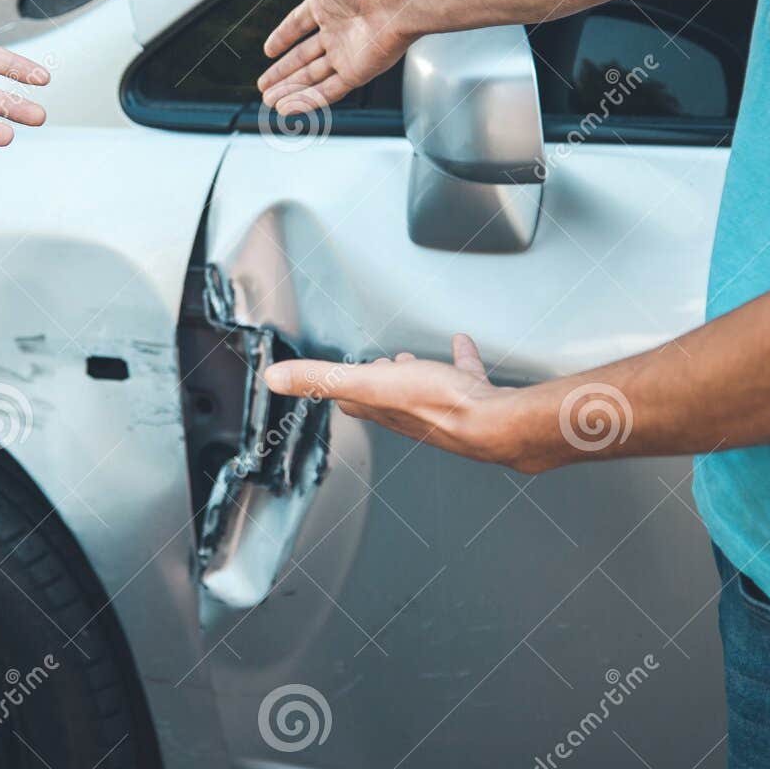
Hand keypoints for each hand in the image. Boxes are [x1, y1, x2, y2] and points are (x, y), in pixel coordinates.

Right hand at [258, 0, 418, 112]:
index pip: (299, 24)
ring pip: (312, 78)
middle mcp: (337, 32)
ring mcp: (347, 54)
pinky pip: (328, 92)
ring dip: (290, 91)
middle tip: (263, 86)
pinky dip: (307, 102)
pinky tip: (287, 110)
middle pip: (304, 58)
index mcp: (328, 6)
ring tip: (269, 102)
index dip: (283, 37)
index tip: (268, 49)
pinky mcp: (357, 73)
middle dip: (282, 73)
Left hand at [264, 335, 532, 467]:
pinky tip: (462, 345)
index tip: (333, 383)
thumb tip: (274, 377)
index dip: (341, 390)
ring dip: (413, 373)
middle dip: (376, 381)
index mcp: (383, 407)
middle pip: (386, 396)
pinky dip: (461, 359)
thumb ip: (320, 378)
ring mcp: (445, 406)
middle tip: (370, 367)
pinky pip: (464, 374)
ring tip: (408, 360)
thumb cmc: (438, 404)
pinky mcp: (474, 398)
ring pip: (424, 387)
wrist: (496, 423)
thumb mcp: (368, 382)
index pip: (353, 402)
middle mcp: (411, 411)